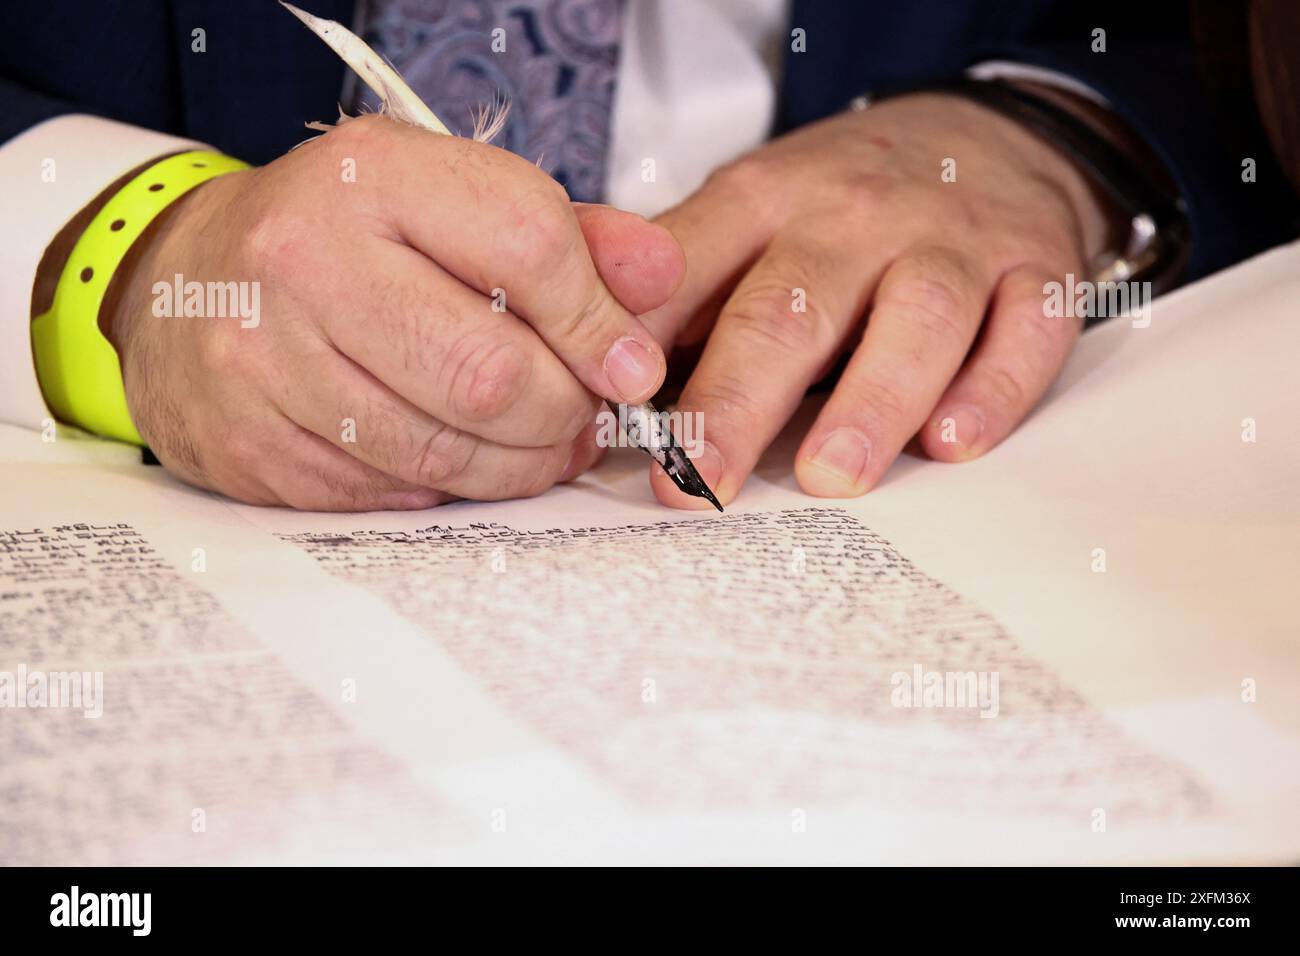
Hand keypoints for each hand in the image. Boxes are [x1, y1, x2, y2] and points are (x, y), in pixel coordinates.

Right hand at [104, 115, 683, 509]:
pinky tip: (456, 457)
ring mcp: (264, 358)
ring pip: (444, 448)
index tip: (626, 365)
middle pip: (491, 373)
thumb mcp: (450, 202)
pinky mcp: (249, 442)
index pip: (530, 248)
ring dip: (518, 464)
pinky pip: (391, 492)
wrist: (187, 284)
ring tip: (537, 445)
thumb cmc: (343, 240)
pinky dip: (446, 485)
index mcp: (373, 176)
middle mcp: (305, 258)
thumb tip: (661, 277)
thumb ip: (569, 237)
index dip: (600, 324)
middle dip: (564, 412)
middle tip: (581, 417)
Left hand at [641, 93, 1113, 506]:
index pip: (689, 269)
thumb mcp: (747, 207)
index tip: (607, 420)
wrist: (979, 132)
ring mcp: (951, 242)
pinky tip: (954, 443)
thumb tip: (589, 372)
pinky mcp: (1034, 269)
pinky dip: (995, 390)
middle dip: (742, 397)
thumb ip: (677, 280)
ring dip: (873, 400)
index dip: (642, 347)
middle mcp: (856, 217)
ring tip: (831, 475)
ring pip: (917, 316)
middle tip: (704, 478)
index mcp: (765, 200)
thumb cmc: (842, 197)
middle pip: (793, 306)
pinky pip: (1026, 329)